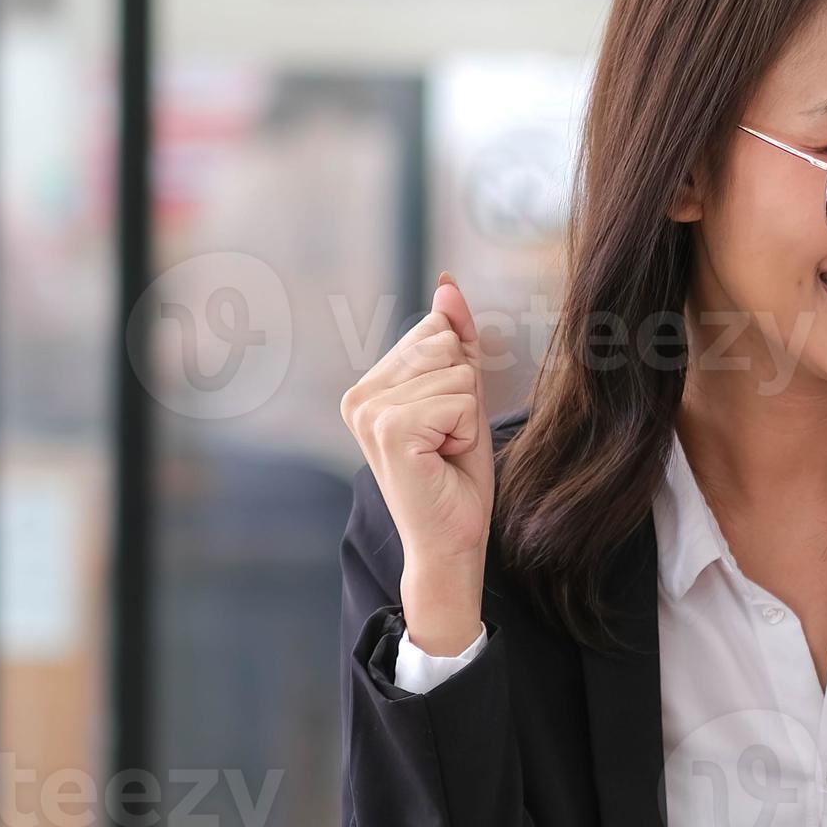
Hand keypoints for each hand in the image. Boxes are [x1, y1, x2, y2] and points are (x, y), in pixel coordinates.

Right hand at [341, 272, 492, 654]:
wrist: (451, 542)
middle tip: (447, 442)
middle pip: (446, 346)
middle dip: (465, 394)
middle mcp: (359, 396)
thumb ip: (455, 340)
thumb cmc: (456, 476)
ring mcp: (369, 412)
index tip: (445, 425)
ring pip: (457, 372)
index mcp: (369, 386)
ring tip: (445, 452)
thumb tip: (448, 284)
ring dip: (467, 416)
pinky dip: (466, 430)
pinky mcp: (389, 429)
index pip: (435, 332)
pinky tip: (443, 459)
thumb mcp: (463, 397)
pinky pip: (459, 399)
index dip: (460, 377)